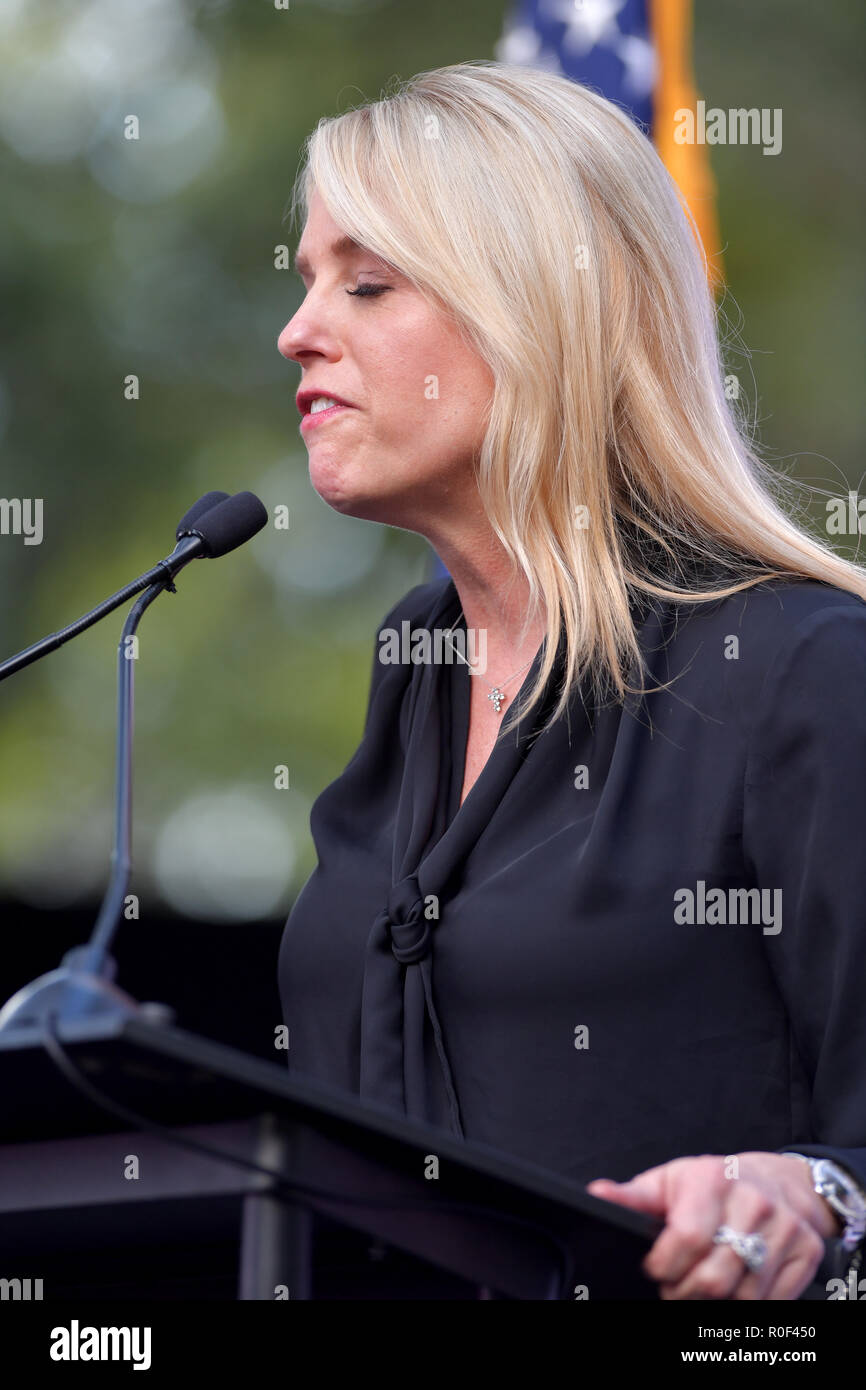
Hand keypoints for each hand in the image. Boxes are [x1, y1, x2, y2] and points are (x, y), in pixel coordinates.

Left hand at [587, 1152, 840, 1299]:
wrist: (778, 1181)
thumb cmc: (715, 1183)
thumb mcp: (671, 1181)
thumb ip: (633, 1196)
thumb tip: (597, 1194)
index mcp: (712, 1181)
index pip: (686, 1240)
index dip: (664, 1267)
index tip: (656, 1270)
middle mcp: (752, 1202)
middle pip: (713, 1278)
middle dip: (684, 1294)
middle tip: (675, 1288)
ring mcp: (784, 1228)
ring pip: (743, 1296)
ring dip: (715, 1304)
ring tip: (701, 1288)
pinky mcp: (807, 1252)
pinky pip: (773, 1301)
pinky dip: (748, 1305)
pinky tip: (733, 1289)